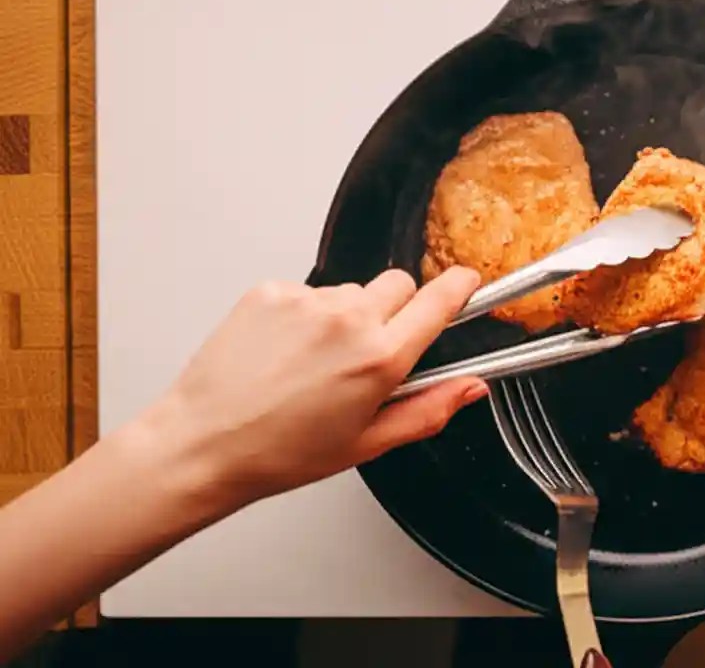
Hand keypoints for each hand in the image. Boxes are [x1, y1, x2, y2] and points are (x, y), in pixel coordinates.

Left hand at [136, 266, 487, 505]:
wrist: (202, 443)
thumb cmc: (279, 452)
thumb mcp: (368, 443)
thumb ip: (429, 409)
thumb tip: (471, 387)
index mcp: (379, 358)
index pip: (439, 300)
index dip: (459, 287)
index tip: (465, 283)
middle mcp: (347, 319)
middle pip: (399, 285)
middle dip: (397, 311)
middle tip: (371, 352)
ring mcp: (306, 300)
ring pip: (352, 290)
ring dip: (348, 316)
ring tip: (316, 362)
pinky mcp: (270, 291)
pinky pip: (308, 291)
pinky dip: (306, 315)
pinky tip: (286, 353)